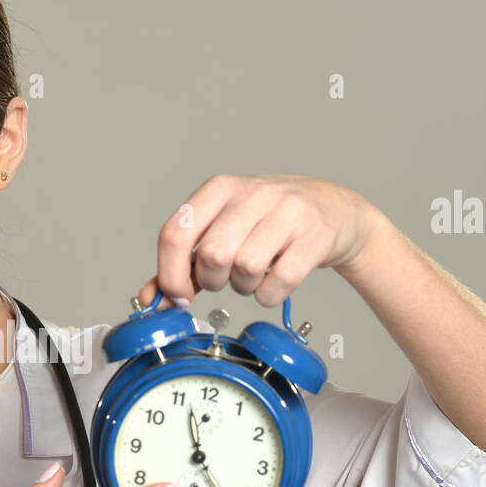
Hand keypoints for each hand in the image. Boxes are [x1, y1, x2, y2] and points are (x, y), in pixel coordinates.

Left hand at [136, 173, 390, 308]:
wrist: (335, 210)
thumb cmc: (270, 222)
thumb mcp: (223, 229)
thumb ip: (184, 263)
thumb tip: (150, 297)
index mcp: (219, 189)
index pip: (176, 233)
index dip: (170, 274)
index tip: (179, 295)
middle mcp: (252, 194)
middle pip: (212, 255)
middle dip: (212, 281)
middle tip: (225, 279)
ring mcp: (287, 212)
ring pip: (245, 269)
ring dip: (244, 288)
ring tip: (254, 276)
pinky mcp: (315, 235)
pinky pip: (280, 281)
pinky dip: (271, 295)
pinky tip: (275, 284)